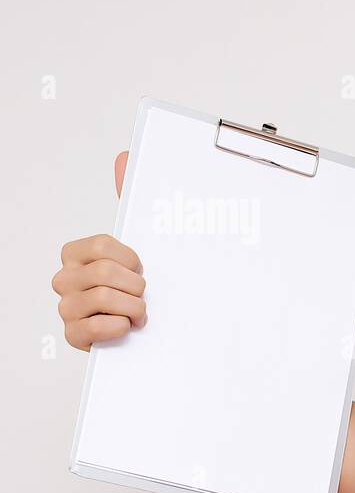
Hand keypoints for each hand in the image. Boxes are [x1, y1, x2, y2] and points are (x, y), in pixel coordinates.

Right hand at [52, 151, 146, 350]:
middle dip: (135, 287)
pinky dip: (117, 328)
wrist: (149, 329)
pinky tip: (125, 328)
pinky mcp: (73, 335)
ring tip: (139, 314)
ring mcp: (66, 307)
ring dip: (132, 308)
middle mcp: (66, 278)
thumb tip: (125, 157)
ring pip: (101, 298)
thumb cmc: (141, 286)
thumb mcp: (141, 242)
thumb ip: (130, 199)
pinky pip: (91, 328)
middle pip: (103, 273)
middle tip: (144, 295)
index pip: (102, 246)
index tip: (142, 269)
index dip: (132, 260)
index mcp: (77, 253)